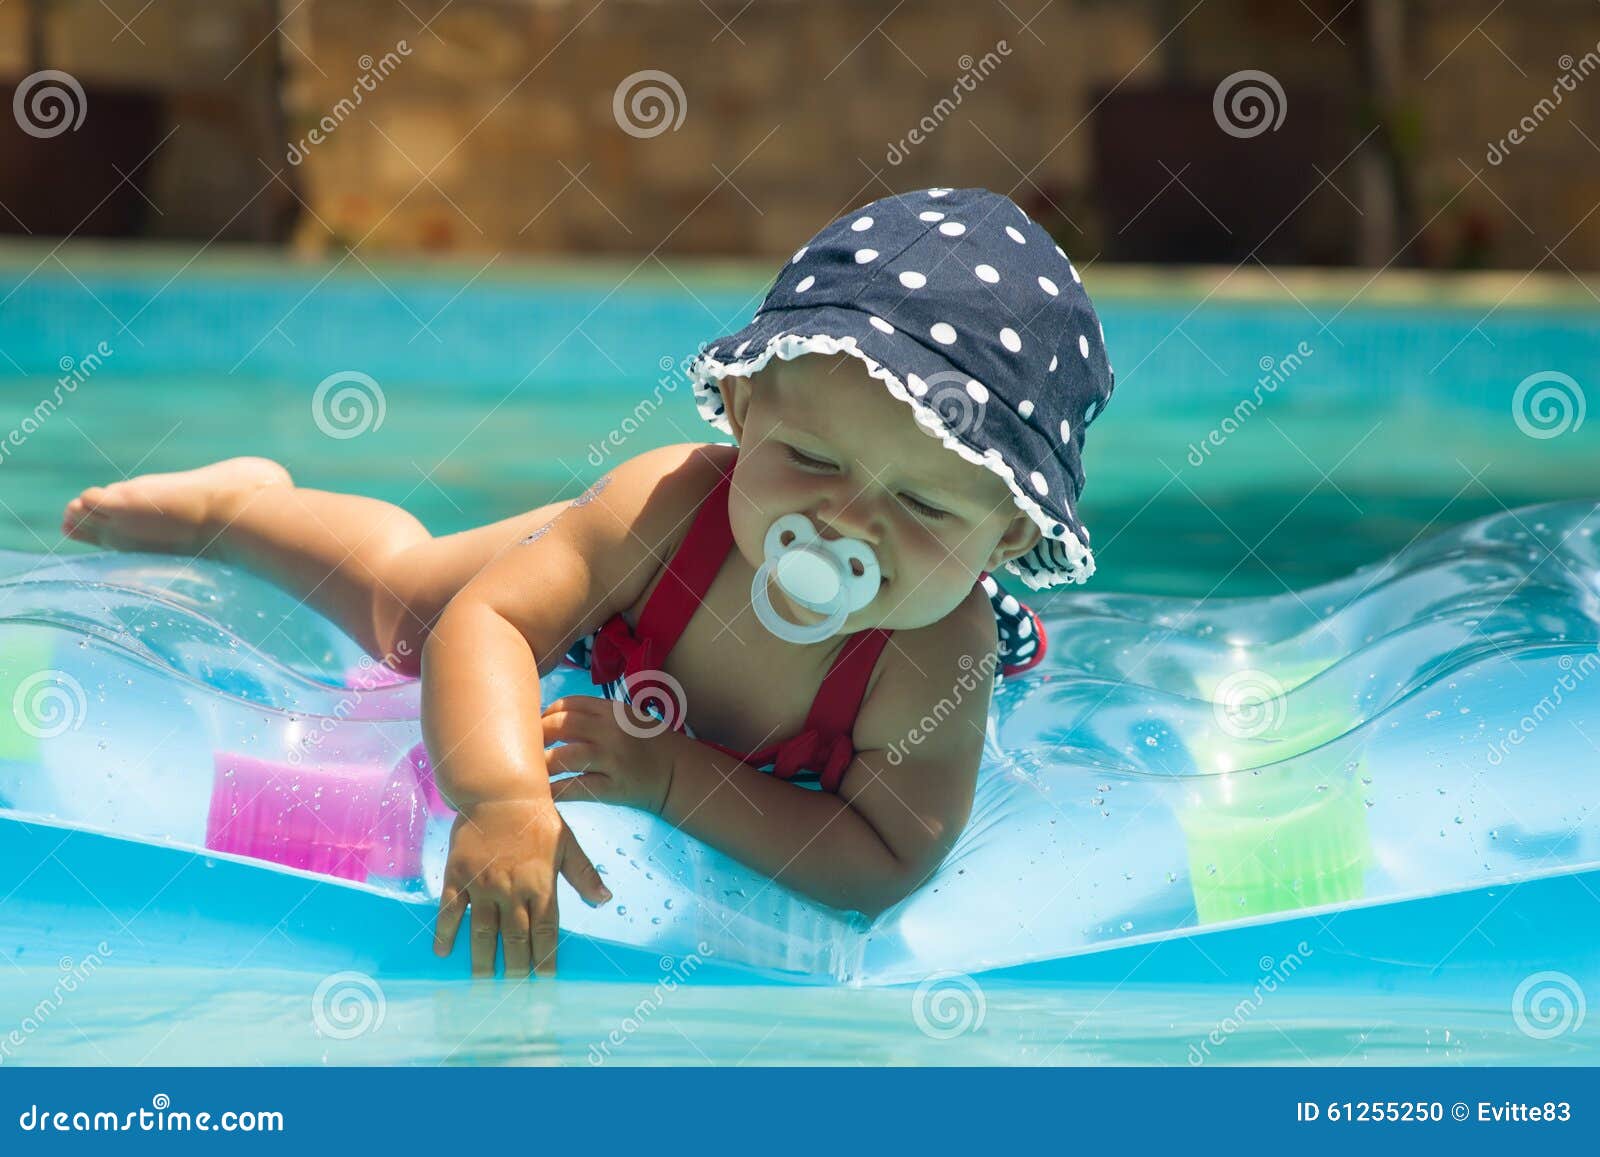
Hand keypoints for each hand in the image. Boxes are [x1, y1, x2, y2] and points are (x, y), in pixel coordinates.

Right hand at [433, 796, 610, 977]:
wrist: (500, 793)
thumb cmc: (538, 819)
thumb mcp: (568, 843)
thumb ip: (584, 874)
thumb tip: (606, 899)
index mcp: (541, 884)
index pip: (546, 932)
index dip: (546, 959)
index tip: (545, 982)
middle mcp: (512, 890)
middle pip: (515, 939)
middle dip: (516, 969)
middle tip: (514, 995)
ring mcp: (483, 885)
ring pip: (483, 932)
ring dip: (483, 961)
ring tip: (483, 986)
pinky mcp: (458, 876)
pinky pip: (450, 910)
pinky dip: (446, 932)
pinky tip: (444, 952)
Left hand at [542, 695, 675, 814]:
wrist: (677, 772)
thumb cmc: (646, 744)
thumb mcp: (626, 718)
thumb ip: (595, 714)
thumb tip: (552, 717)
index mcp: (612, 711)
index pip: (568, 704)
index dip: (546, 714)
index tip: (536, 726)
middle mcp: (611, 731)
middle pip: (561, 726)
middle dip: (537, 736)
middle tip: (525, 748)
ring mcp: (612, 759)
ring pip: (564, 757)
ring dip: (542, 764)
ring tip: (529, 771)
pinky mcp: (613, 787)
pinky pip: (576, 788)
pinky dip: (556, 791)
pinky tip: (543, 793)